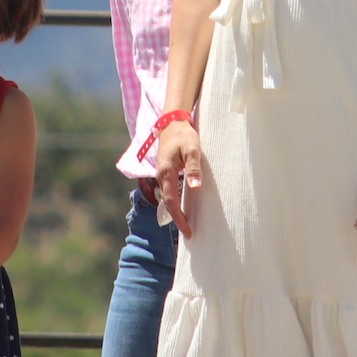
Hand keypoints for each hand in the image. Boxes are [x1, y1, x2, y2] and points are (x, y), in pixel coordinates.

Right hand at [155, 119, 201, 238]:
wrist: (172, 123)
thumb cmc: (184, 135)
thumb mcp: (193, 149)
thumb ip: (193, 168)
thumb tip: (195, 187)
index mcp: (166, 172)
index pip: (171, 201)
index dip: (179, 218)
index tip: (188, 231)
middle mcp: (161, 176)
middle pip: (167, 203)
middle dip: (177, 219)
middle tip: (189, 233)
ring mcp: (162, 174)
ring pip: (167, 198)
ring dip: (176, 212)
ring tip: (187, 224)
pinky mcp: (166, 172)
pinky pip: (169, 192)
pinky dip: (175, 202)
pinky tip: (183, 207)